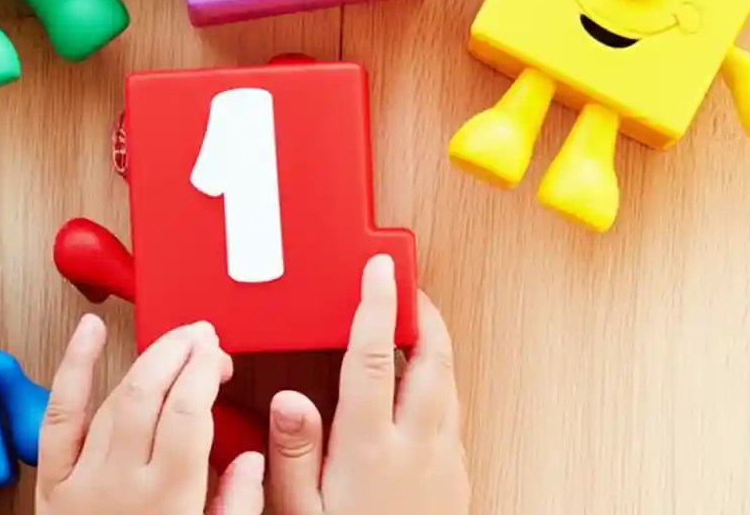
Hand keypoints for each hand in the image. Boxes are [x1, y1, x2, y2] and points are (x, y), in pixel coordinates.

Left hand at [36, 316, 264, 514]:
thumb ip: (238, 508)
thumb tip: (254, 461)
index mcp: (168, 499)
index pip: (189, 410)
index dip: (204, 370)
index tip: (219, 355)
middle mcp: (121, 483)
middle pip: (153, 393)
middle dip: (181, 352)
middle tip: (203, 338)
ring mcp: (82, 480)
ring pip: (116, 398)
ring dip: (147, 359)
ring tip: (172, 341)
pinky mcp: (52, 486)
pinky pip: (59, 416)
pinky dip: (73, 369)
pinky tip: (88, 335)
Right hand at [266, 255, 469, 514]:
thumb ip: (294, 455)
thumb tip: (292, 399)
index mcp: (371, 447)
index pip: (377, 356)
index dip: (378, 304)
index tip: (381, 269)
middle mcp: (416, 446)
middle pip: (433, 359)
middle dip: (423, 314)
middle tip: (407, 287)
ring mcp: (443, 462)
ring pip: (448, 385)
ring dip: (434, 348)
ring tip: (411, 329)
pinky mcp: (456, 480)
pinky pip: (452, 415)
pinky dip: (439, 385)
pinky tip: (420, 392)